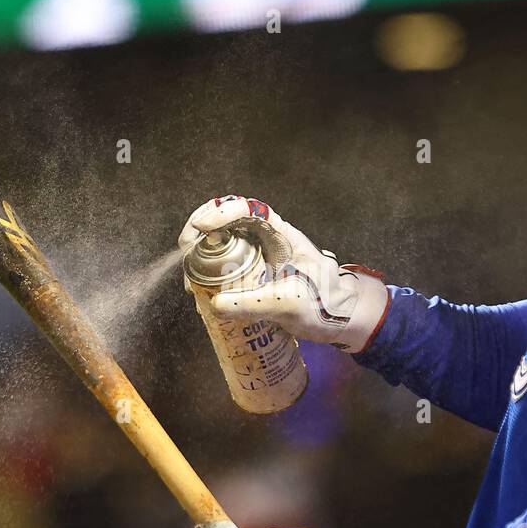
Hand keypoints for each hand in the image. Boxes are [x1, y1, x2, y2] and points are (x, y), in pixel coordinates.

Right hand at [177, 195, 389, 353]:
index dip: (222, 212)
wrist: (341, 318)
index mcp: (281, 235)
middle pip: (228, 218)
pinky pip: (226, 263)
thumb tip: (215, 304)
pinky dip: (209, 272)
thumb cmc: (326, 304)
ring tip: (191, 277)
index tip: (202, 227)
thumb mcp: (289, 304)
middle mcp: (267, 239)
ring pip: (223, 241)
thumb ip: (255, 304)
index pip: (248, 209)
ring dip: (202, 252)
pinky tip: (201, 291)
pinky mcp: (254, 273)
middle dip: (201, 228)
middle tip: (185, 248)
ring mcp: (260, 255)